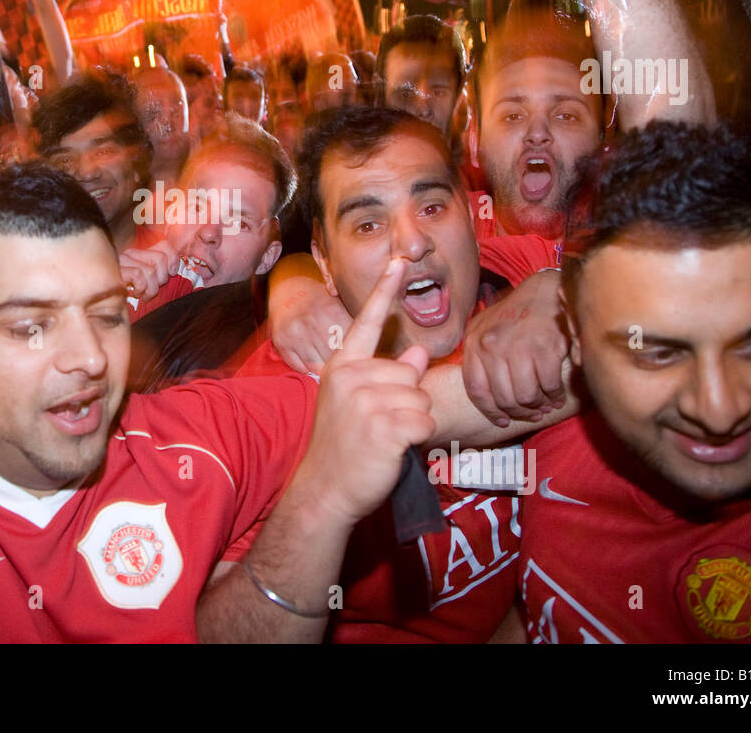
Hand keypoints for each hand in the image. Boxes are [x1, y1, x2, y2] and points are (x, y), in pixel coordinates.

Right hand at [119, 240, 178, 300]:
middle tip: (153, 288)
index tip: (171, 273)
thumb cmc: (129, 294)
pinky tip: (136, 294)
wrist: (104, 302)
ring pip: (151, 270)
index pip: (164, 244)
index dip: (173, 259)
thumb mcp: (148, 281)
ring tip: (145, 295)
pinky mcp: (117, 271)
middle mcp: (131, 253)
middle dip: (161, 278)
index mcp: (141, 253)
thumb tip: (175, 270)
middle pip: (160, 258)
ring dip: (151, 288)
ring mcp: (122, 261)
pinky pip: (138, 275)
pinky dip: (141, 288)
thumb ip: (160, 272)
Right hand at [269, 273, 352, 375]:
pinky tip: (310, 355)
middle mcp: (312, 322)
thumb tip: (369, 358)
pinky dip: (307, 367)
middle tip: (341, 360)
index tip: (355, 355)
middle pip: (334, 359)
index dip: (354, 354)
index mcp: (332, 311)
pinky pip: (300, 368)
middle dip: (339, 363)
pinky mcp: (281, 341)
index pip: (350, 346)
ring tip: (325, 357)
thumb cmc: (321, 302)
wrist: (288, 290)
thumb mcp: (340, 305)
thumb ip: (358, 327)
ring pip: (317, 367)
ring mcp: (295, 333)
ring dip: (322, 367)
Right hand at [296, 257, 433, 525]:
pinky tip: (393, 450)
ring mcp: (365, 402)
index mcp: (342, 367)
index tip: (400, 261)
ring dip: (413, 422)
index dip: (385, 291)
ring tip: (384, 438)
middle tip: (379, 426)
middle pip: (409, 374)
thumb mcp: (359, 404)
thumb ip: (387, 375)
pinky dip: (419, 439)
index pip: (366, 323)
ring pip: (420, 399)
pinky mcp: (384, 426)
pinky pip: (424, 422)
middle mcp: (350, 377)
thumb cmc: (345, 446)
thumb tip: (419, 353)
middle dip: (407, 401)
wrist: (326, 489)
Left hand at [463, 270, 569, 425]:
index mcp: (475, 343)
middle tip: (530, 414)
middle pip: (504, 398)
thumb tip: (471, 391)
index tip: (502, 420)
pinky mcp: (546, 347)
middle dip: (519, 412)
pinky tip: (557, 396)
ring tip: (544, 406)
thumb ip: (474, 355)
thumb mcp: (482, 328)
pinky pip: (550, 385)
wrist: (543, 292)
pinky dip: (555, 396)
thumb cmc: (512, 314)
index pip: (477, 390)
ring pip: (527, 396)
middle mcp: (493, 346)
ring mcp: (520, 346)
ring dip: (539, 406)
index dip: (490, 411)